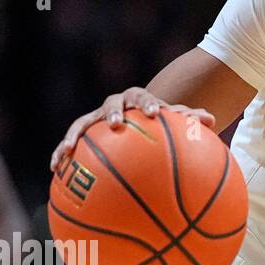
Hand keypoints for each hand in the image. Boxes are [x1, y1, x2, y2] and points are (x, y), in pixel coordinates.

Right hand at [49, 87, 216, 171]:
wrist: (138, 123)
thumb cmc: (161, 125)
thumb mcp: (176, 123)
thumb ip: (191, 121)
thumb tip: (210, 119)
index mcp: (138, 100)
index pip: (143, 96)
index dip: (148, 103)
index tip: (156, 113)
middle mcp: (115, 106)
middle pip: (111, 103)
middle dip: (113, 111)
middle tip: (116, 123)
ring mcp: (96, 120)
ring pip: (82, 123)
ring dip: (74, 134)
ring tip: (68, 149)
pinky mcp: (82, 136)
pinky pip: (69, 144)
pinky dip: (60, 153)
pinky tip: (54, 168)